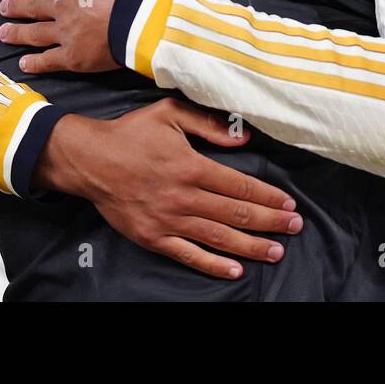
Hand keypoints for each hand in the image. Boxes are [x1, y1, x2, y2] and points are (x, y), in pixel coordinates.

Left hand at [0, 0, 155, 72]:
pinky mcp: (73, 56)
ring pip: (35, 33)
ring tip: (3, 33)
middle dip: (17, 6)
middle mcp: (64, 6)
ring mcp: (65, 32)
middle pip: (34, 5)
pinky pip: (49, 60)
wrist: (143, 16)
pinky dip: (35, 63)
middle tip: (3, 8)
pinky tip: (23, 64)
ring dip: (17, 33)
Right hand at [34, 99, 302, 278]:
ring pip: (219, 237)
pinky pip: (188, 255)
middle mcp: (184, 197)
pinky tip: (236, 270)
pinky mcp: (153, 237)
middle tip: (295, 227)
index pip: (240, 185)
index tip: (289, 203)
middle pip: (236, 213)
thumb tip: (243, 138)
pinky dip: (213, 264)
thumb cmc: (131, 133)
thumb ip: (208, 123)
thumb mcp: (169, 113)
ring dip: (251, 246)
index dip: (268, 196)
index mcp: (191, 166)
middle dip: (270, 222)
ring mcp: (168, 220)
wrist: (89, 160)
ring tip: (277, 251)